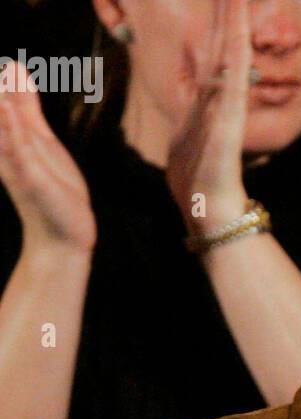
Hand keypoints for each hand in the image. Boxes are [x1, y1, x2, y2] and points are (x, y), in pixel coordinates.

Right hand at [0, 61, 94, 252]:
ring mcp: (18, 165)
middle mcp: (6, 150)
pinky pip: (20, 152)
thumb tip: (14, 69)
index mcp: (6, 137)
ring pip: (1, 130)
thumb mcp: (39, 139)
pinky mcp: (32, 180)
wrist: (63, 236)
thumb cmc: (51, 188)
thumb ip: (26, 107)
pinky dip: (14, 131)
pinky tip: (10, 111)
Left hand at [166, 0, 252, 233]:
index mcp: (206, 106)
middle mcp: (221, 101)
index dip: (215, 31)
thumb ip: (186, 130)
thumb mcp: (182, 149)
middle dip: (226, 15)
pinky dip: (238, 44)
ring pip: (232, 52)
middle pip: (224, 47)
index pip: (211, 58)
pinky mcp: (232, 114)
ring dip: (234, 20)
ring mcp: (229, 105)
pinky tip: (239, 20)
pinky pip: (236, 73)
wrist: (210, 212)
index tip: (219, 3)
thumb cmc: (195, 190)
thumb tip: (181, 127)